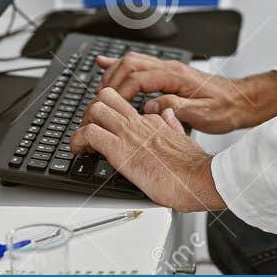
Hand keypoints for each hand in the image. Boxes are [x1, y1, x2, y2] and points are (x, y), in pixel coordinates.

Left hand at [69, 88, 224, 211]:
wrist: (199, 178)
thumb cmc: (193, 167)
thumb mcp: (184, 138)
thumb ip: (172, 125)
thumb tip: (167, 115)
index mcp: (154, 120)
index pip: (125, 106)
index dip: (110, 114)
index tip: (104, 127)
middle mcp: (139, 122)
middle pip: (106, 98)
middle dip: (92, 112)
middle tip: (88, 131)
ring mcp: (129, 134)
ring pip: (95, 109)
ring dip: (82, 124)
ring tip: (81, 142)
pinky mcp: (120, 150)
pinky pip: (89, 134)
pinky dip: (77, 140)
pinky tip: (78, 151)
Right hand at [94, 53, 276, 133]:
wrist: (241, 101)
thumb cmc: (226, 109)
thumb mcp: (205, 115)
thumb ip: (176, 109)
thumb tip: (150, 106)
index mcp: (177, 76)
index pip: (138, 78)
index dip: (120, 92)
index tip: (110, 107)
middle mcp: (170, 68)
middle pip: (129, 64)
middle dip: (110, 81)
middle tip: (100, 102)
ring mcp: (168, 69)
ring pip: (131, 62)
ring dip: (113, 74)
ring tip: (100, 92)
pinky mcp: (168, 74)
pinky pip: (139, 64)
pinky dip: (118, 65)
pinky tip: (104, 64)